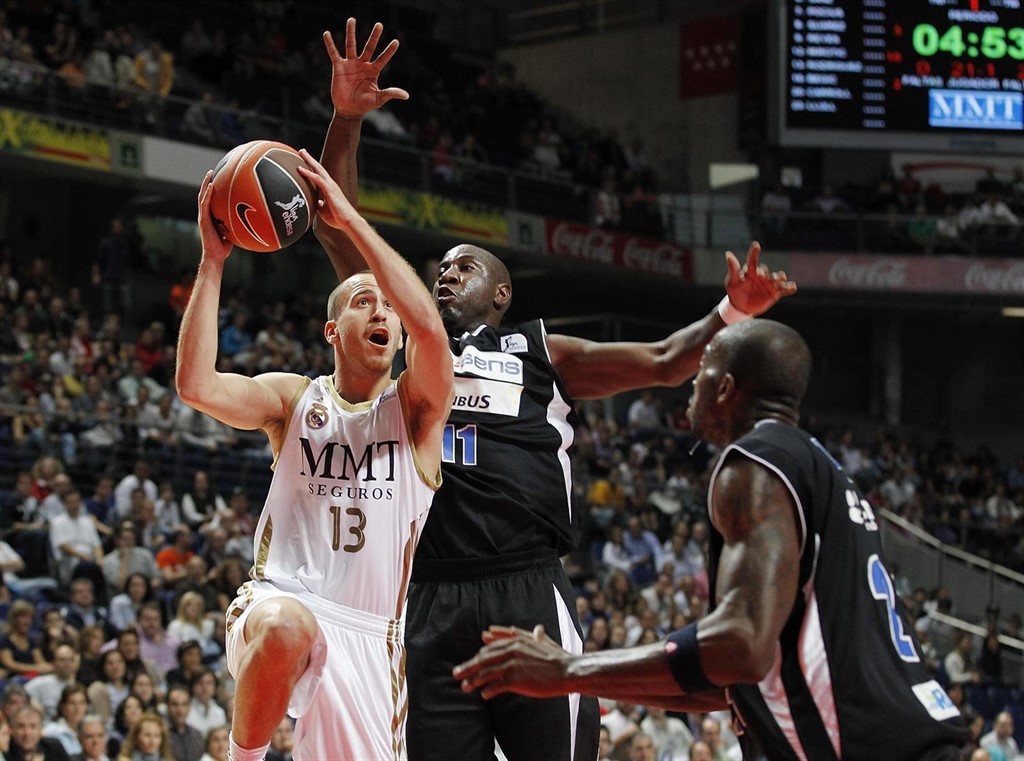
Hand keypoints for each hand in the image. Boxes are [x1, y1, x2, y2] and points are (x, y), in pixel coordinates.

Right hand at [197, 171, 232, 261]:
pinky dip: (208, 194)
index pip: (209, 200)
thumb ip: (236, 225)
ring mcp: (203, 217)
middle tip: (212, 171)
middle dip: (207, 182)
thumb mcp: (232, 233)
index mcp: (210, 217)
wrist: (216, 256)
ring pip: (202, 197)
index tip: (216, 179)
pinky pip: (205, 205)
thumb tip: (249, 220)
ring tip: (210, 173)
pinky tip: (212, 185)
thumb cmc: (224, 248)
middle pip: (204, 195)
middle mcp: (204, 215)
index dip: (211, 190)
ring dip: (206, 184)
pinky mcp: (203, 220)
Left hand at [296, 149, 357, 230]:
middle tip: (302, 151)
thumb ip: (319, 205)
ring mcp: (330, 186)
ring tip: (301, 152)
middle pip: (318, 168)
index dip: (312, 167)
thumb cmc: (337, 218)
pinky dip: (308, 173)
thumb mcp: (324, 211)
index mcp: (329, 188)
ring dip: (309, 160)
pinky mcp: (329, 190)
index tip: (303, 160)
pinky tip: (300, 169)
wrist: (348, 222)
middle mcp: (330, 184)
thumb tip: (314, 203)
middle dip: (310, 159)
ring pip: (318, 170)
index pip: (319, 175)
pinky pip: (317, 179)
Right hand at [323, 18, 408, 118]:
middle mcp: (363, 65)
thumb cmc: (365, 105)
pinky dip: (330, 44)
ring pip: (351, 45)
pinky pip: (333, 53)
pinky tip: (327, 33)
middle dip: (374, 36)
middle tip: (379, 24)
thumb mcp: (379, 99)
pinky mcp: (338, 67)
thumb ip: (390, 93)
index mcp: (373, 71)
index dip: (389, 51)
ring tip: (351, 20)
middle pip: (369, 47)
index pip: (383, 58)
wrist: (349, 110)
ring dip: (351, 33)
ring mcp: (350, 64)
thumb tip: (406, 95)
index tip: (396, 42)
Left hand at [453, 624, 571, 699]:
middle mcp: (512, 650)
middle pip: (484, 658)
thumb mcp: (547, 642)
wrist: (568, 671)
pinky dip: (488, 690)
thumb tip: (538, 628)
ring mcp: (513, 664)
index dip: (481, 652)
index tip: (473, 656)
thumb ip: (538, 635)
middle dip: (469, 666)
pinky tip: (483, 695)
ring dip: (474, 680)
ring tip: (465, 687)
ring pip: (487, 672)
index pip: (493, 645)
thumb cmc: (559, 657)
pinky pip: (496, 685)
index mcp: (518, 639)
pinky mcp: (516, 679)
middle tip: (457, 673)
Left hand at [723, 241, 796, 315]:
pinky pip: (784, 289)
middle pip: (766, 271)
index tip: (756, 245)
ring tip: (781, 278)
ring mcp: (769, 284)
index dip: (754, 252)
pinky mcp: (775, 293)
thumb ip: (733, 269)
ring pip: (777, 279)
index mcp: (751, 271)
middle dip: (765, 272)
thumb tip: (728, 254)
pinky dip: (789, 288)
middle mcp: (762, 275)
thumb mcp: (732, 282)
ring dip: (780, 278)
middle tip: (762, 275)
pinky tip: (793, 287)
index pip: (752, 259)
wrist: (741, 307)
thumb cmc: (735, 292)